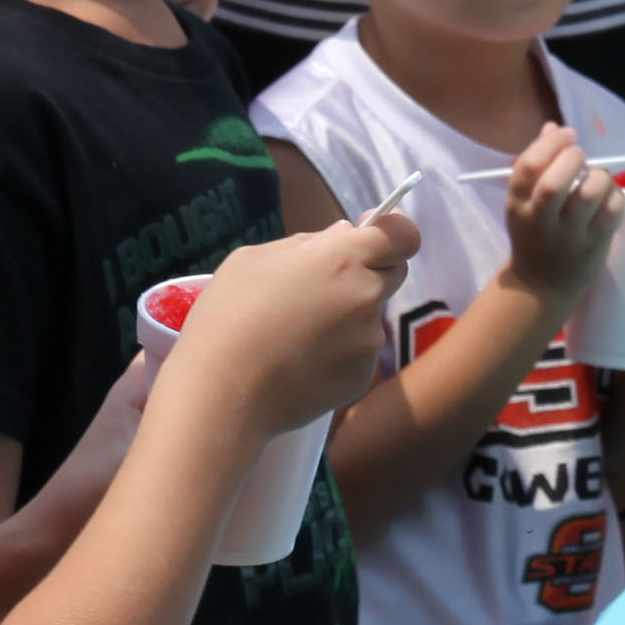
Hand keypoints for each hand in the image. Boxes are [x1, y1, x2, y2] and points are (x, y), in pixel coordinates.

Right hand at [165, 202, 421, 451]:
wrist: (222, 392)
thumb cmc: (228, 316)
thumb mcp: (251, 260)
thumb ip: (305, 244)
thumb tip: (342, 235)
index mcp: (343, 259)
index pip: (402, 235)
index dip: (392, 232)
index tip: (368, 235)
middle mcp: (367, 296)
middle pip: (391, 275)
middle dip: (367, 274)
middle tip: (321, 290)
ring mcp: (368, 341)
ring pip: (370, 318)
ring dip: (347, 319)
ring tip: (296, 337)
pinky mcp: (362, 377)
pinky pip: (358, 355)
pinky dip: (338, 355)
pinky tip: (299, 364)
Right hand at [496, 125, 615, 307]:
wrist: (541, 285)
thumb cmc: (536, 235)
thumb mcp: (525, 202)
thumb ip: (538, 164)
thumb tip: (555, 128)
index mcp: (518, 204)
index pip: (528, 166)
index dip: (551, 144)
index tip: (567, 136)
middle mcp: (540, 219)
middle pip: (555, 182)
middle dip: (574, 158)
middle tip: (581, 157)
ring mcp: (568, 235)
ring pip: (590, 195)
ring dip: (599, 176)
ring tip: (598, 178)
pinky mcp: (594, 246)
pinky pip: (613, 211)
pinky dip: (616, 196)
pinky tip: (609, 197)